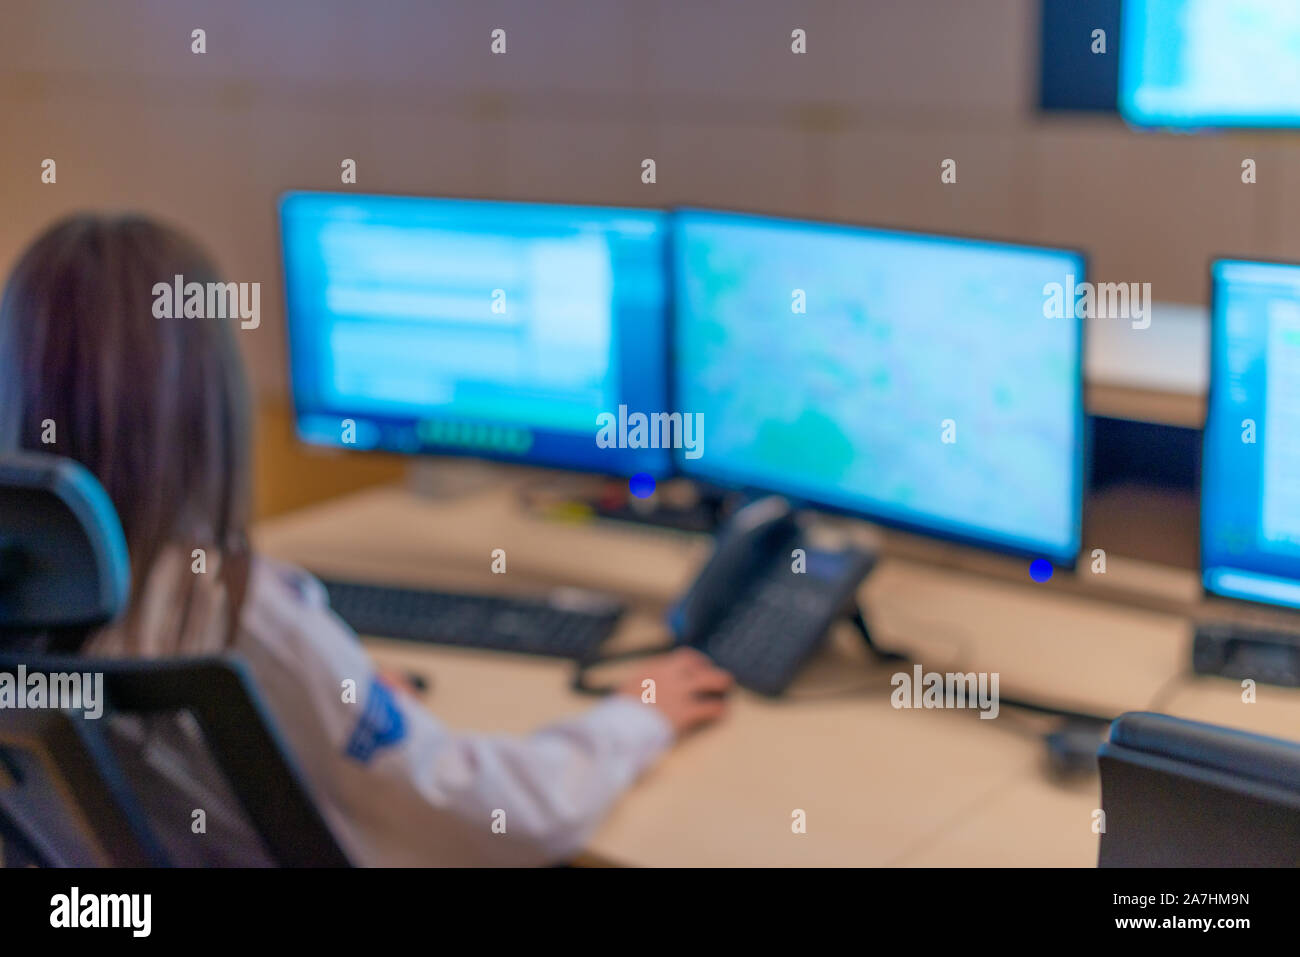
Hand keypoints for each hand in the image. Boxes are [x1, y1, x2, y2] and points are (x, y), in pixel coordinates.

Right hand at [615, 647, 732, 735]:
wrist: (620, 727)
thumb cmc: (620, 713)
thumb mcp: (628, 691)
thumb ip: (642, 686)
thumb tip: (644, 689)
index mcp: (654, 669)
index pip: (682, 658)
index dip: (694, 662)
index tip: (698, 666)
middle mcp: (668, 676)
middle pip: (696, 663)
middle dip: (707, 667)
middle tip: (714, 674)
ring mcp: (679, 693)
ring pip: (709, 679)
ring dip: (719, 681)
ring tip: (726, 685)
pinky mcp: (686, 712)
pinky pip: (710, 707)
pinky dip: (718, 709)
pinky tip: (721, 712)